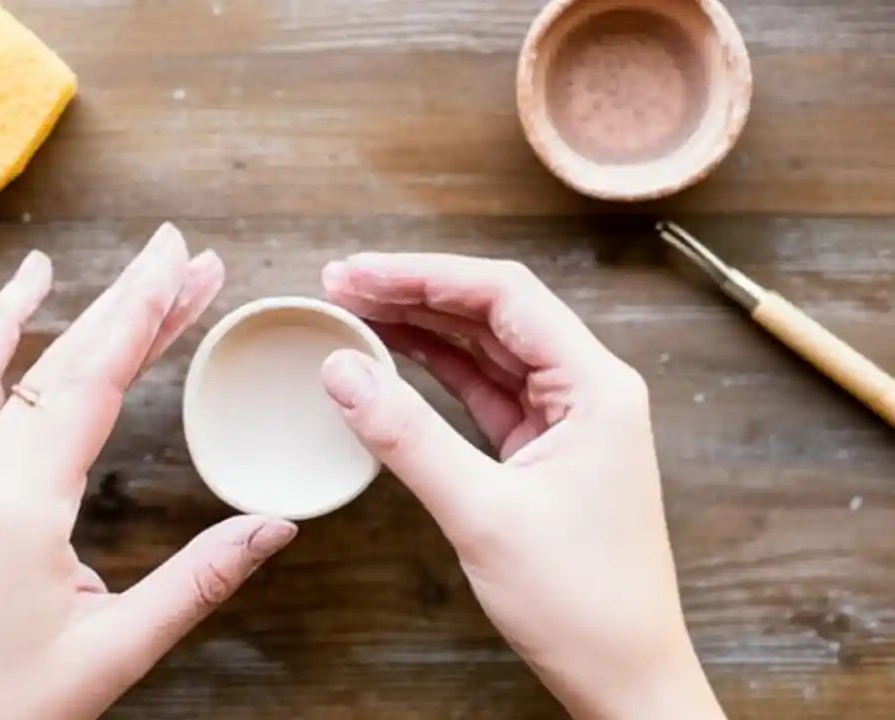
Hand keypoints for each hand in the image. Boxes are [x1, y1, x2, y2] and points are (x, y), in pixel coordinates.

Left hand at [0, 224, 296, 719]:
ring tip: (147, 276)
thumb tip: (274, 526)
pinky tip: (27, 297)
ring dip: (91, 316)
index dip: (142, 316)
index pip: (93, 383)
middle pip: (68, 360)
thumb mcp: (117, 650)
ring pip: (32, 368)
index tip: (178, 262)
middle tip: (187, 252)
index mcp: (25, 505)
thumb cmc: (8, 706)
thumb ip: (198, 582)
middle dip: (133, 300)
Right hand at [319, 254, 722, 719]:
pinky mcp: (542, 453)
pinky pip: (483, 393)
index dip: (424, 275)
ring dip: (421, 329)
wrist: (623, 676)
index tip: (358, 274)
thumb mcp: (482, 513)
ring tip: (353, 312)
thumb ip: (407, 436)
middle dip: (415, 293)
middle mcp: (587, 391)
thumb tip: (342, 370)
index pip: (504, 296)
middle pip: (493, 312)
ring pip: (485, 350)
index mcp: (595, 387)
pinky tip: (391, 360)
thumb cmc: (580, 602)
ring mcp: (565, 421)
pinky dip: (435, 374)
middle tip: (340, 284)